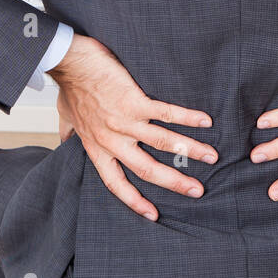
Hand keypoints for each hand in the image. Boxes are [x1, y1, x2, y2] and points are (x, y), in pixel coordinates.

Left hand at [48, 33, 215, 220]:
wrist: (69, 62)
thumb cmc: (70, 86)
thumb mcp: (66, 116)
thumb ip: (69, 132)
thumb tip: (65, 141)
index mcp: (97, 147)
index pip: (116, 183)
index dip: (134, 201)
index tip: (153, 215)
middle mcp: (112, 140)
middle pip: (147, 170)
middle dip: (175, 182)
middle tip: (198, 191)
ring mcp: (124, 121)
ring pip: (162, 143)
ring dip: (190, 151)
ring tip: (212, 156)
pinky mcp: (134, 101)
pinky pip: (165, 113)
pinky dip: (188, 118)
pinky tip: (206, 122)